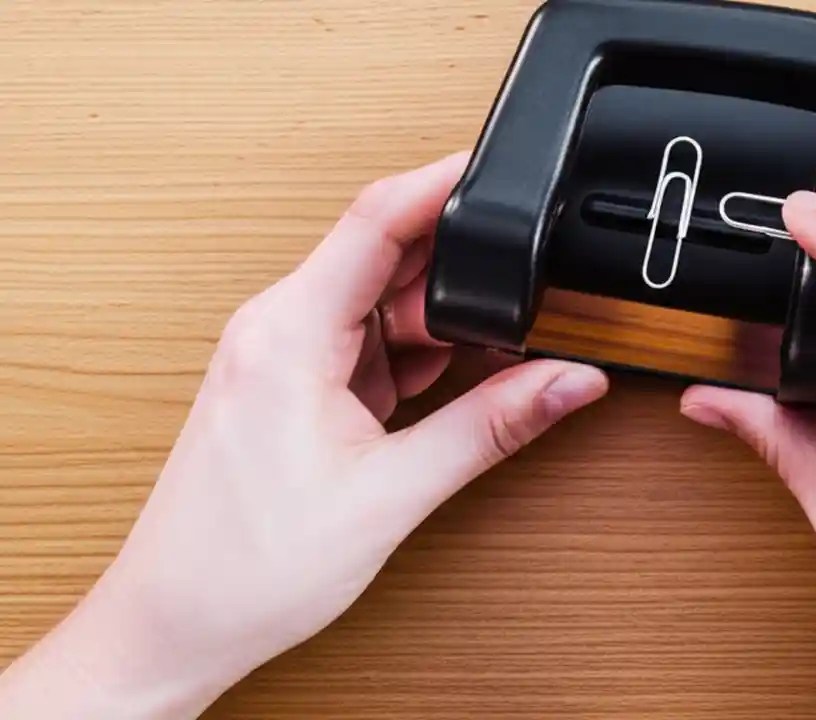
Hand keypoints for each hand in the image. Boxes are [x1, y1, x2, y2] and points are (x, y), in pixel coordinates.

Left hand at [0, 154, 608, 718]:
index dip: (445, 182)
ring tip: (479, 377)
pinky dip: (413, 361)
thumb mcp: (393, 493)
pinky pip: (367, 344)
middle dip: (462, 278)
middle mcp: (278, 329)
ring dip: (439, 329)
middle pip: (389, 258)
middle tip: (523, 315)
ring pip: (382, 305)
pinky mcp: (291, 384)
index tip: (502, 169)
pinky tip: (437, 400)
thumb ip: (491, 427)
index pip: (376, 219)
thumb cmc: (247, 567)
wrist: (178, 624)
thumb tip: (566, 382)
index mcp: (289, 333)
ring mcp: (282, 355)